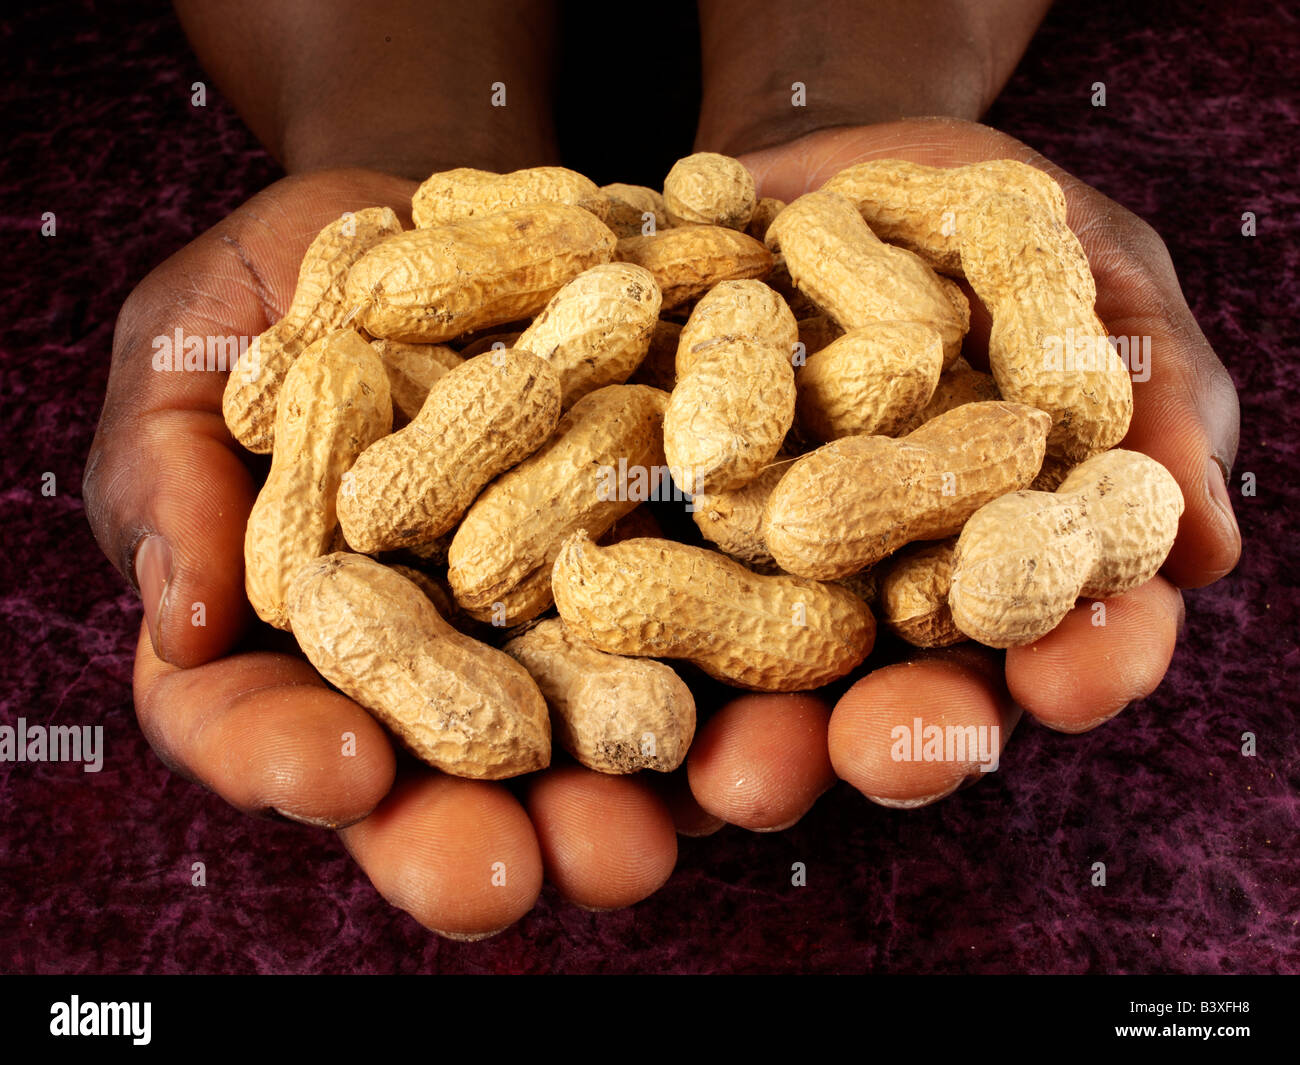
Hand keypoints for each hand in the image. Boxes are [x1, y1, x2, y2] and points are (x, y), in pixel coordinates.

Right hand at [85, 171, 681, 937]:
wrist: (447, 206)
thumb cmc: (289, 277)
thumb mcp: (193, 346)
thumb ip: (168, 472)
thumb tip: (185, 620)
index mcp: (288, 621)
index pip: (251, 717)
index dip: (283, 755)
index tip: (335, 769)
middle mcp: (425, 649)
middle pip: (429, 771)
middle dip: (465, 832)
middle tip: (504, 873)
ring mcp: (548, 620)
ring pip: (576, 735)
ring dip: (620, 791)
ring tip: (654, 828)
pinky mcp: (657, 570)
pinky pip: (700, 635)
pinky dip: (738, 683)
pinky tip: (773, 717)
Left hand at [682, 118, 1240, 817]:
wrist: (833, 169)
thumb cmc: (989, 220)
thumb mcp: (1092, 268)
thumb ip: (1153, 392)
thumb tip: (1204, 544)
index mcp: (1005, 552)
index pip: (1062, 623)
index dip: (1079, 659)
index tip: (1069, 679)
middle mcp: (892, 588)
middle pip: (909, 684)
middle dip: (901, 731)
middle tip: (877, 754)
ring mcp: (777, 569)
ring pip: (770, 674)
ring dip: (758, 730)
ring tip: (732, 771)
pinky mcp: (675, 529)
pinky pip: (643, 580)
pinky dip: (623, 618)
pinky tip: (597, 641)